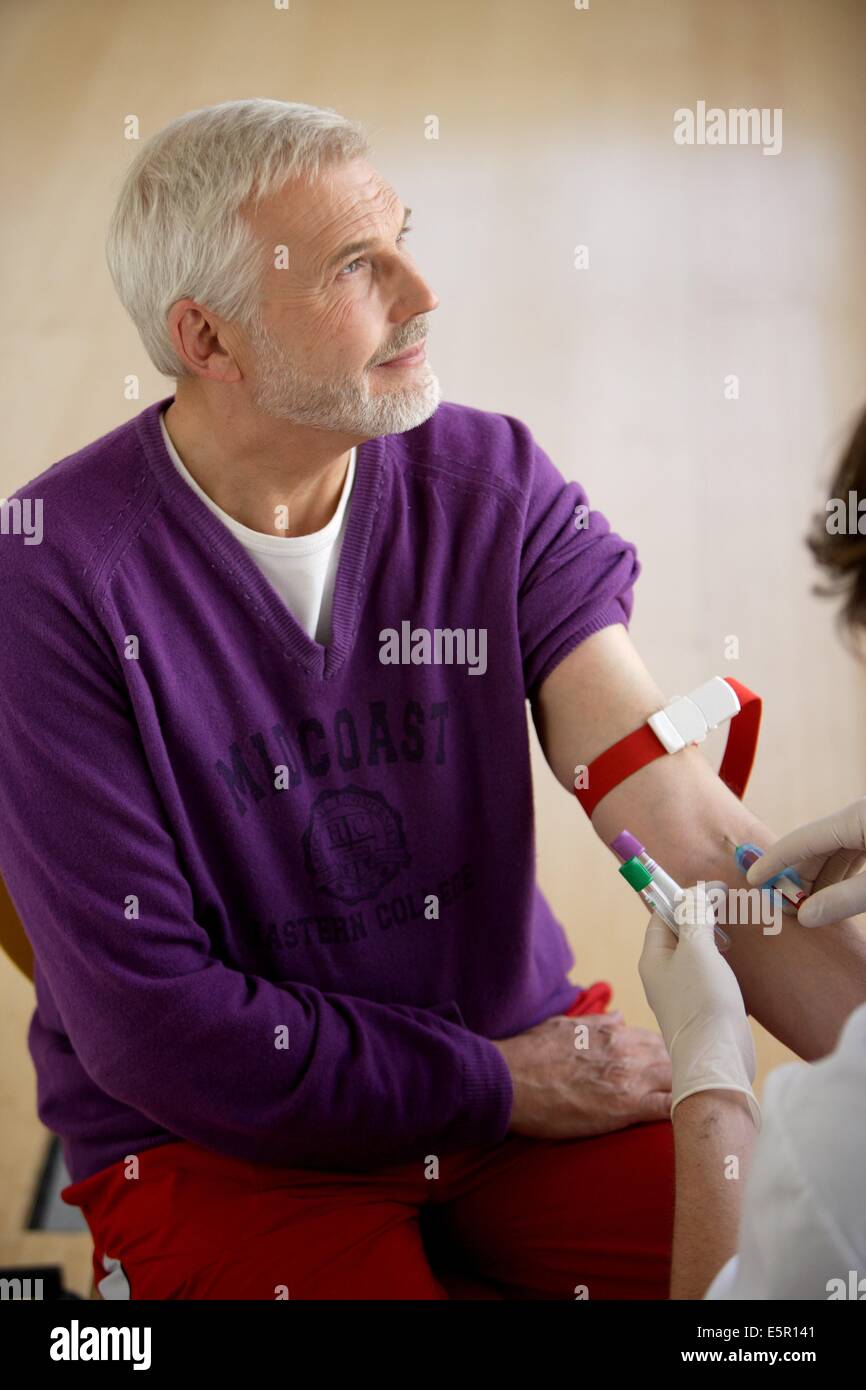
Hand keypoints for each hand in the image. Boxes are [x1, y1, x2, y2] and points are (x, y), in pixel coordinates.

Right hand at [491, 1011, 671, 1138]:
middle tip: (686, 1088)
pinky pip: (668, 1109)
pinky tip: (688, 1120)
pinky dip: (681, 1112)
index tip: (670, 1067)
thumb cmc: (532, 1053)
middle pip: (674, 1060)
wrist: (511, 1080)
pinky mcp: (626, 1108)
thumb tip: (620, 1017)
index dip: (667, 1055)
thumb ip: (598, 1023)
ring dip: (686, 1090)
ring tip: (695, 1104)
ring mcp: (629, 1080)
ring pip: (678, 1080)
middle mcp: (627, 1052)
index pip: (657, 1041)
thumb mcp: (566, 1026)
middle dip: (682, 1072)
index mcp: (614, 1033)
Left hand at [638, 883, 760, 1127]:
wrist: (717, 1058)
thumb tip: (694, 893)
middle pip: (679, 934)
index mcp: (653, 958)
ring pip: (696, 956)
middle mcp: (663, 975)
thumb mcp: (697, 949)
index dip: (682, 898)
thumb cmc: (702, 1001)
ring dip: (714, 941)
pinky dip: (723, 965)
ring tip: (733, 929)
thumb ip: (694, 918)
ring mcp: (682, 994)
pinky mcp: (703, 1009)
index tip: (710, 888)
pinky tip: (738, 962)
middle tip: (726, 904)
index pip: (661, 916)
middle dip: (700, 917)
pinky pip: (709, 977)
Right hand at [745, 798, 865, 926]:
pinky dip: (840, 877)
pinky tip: (835, 896)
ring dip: (821, 881)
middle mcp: (858, 818)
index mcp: (854, 818)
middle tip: (789, 910)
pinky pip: (852, 855)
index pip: (801, 840)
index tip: (753, 882)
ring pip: (835, 853)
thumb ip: (843, 898)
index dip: (774, 861)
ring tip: (810, 909)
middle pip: (817, 848)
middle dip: (800, 879)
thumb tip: (805, 917)